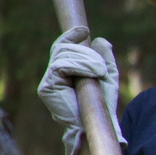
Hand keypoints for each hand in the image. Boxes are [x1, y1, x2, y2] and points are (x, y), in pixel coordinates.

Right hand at [37, 24, 123, 154]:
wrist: (97, 125)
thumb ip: (105, 59)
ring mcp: (48, 82)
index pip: (62, 49)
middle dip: (84, 52)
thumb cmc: (102, 106)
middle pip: (62, 49)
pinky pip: (61, 65)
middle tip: (101, 67)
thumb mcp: (108, 78)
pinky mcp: (47, 88)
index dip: (70, 36)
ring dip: (85, 60)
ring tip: (100, 73)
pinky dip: (79, 65)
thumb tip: (100, 40)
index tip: (84, 29)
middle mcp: (53, 76)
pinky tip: (92, 74)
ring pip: (63, 55)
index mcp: (65, 73)